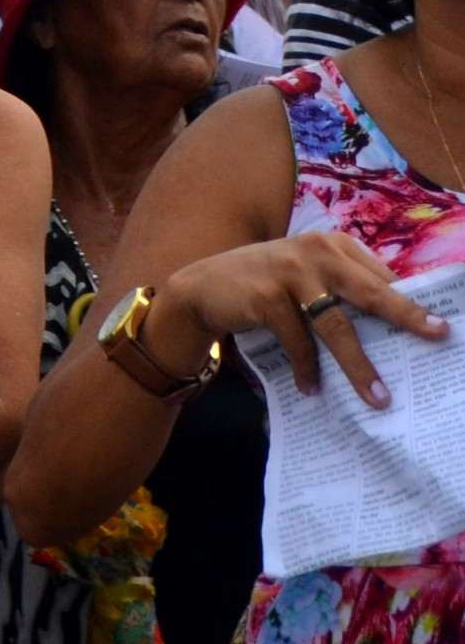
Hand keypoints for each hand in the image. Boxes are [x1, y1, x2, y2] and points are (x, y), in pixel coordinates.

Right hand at [158, 231, 445, 403]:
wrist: (202, 287)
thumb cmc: (267, 286)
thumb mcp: (307, 277)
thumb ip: (344, 289)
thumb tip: (398, 330)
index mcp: (333, 245)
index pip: (383, 276)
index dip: (413, 301)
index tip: (441, 326)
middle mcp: (314, 250)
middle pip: (371, 291)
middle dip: (406, 316)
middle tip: (436, 336)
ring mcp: (288, 271)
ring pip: (336, 324)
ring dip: (358, 365)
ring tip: (377, 397)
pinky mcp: (265, 295)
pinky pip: (298, 341)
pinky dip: (307, 368)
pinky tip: (311, 388)